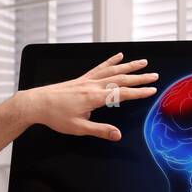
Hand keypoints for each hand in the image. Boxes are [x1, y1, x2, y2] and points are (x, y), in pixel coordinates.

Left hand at [10, 53, 157, 140]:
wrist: (37, 103)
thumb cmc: (55, 116)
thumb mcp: (79, 128)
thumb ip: (100, 130)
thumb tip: (118, 135)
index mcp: (94, 97)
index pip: (122, 93)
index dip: (139, 92)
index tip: (152, 90)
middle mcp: (93, 85)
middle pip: (121, 79)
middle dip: (139, 78)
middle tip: (154, 76)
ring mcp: (87, 80)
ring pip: (112, 70)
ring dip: (129, 66)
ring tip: (143, 62)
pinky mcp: (81, 79)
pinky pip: (99, 68)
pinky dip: (110, 61)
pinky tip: (119, 56)